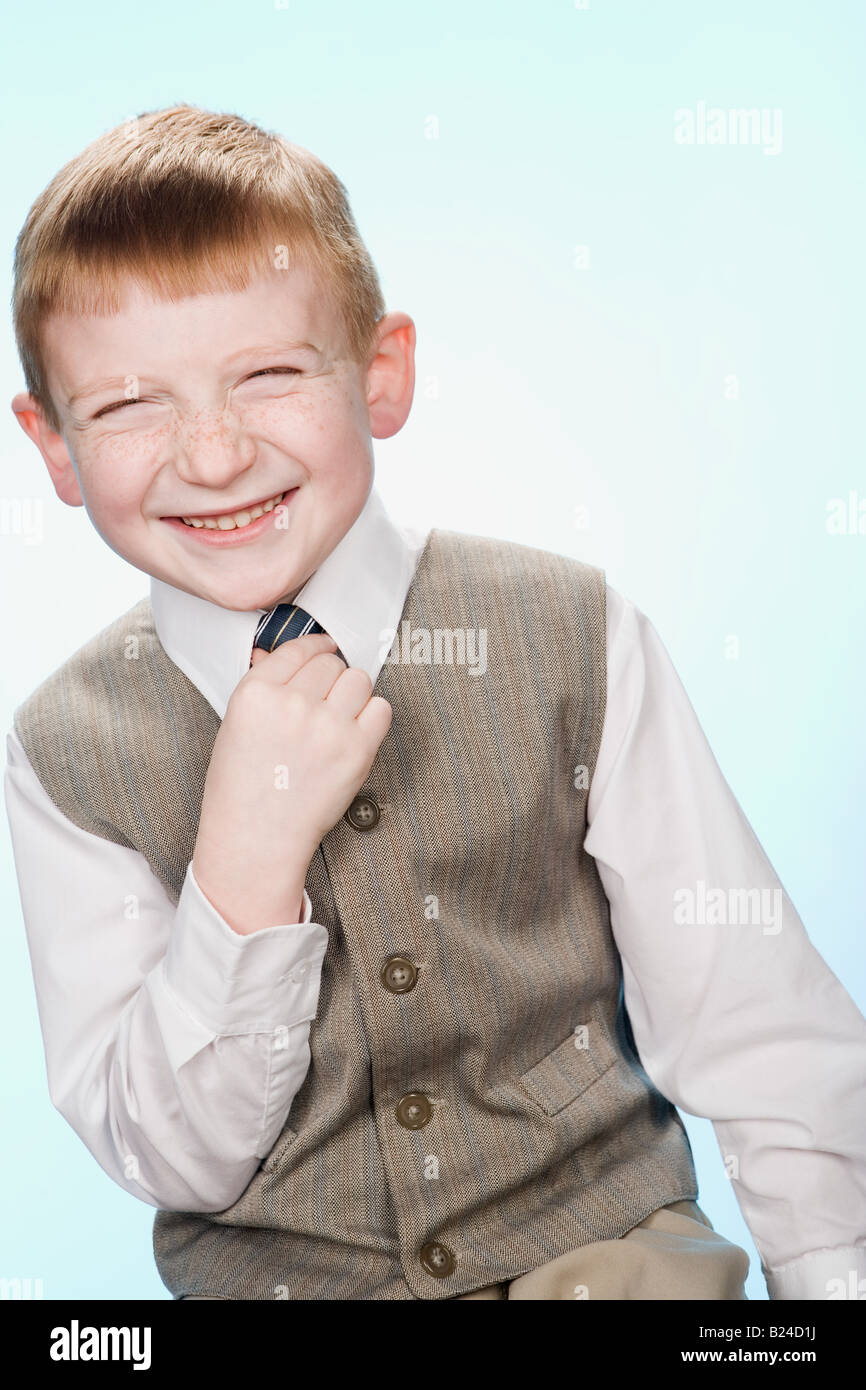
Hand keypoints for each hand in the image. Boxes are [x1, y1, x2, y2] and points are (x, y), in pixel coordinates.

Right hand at [192, 633, 391, 933]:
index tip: (324, 650)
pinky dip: (372, 717)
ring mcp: (328, 726)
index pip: (297, 648)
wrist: (256, 840)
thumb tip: (274, 654)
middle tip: (325, 701)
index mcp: (255, 693)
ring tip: (339, 718)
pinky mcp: (357, 750)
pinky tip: (355, 733)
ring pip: (359, 679)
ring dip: (353, 694)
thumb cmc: (241, 789)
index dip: (315, 647)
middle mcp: (292, 704)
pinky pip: (381, 709)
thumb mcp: (234, 727)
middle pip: (331, 663)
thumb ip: (260, 686)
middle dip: (330, 677)